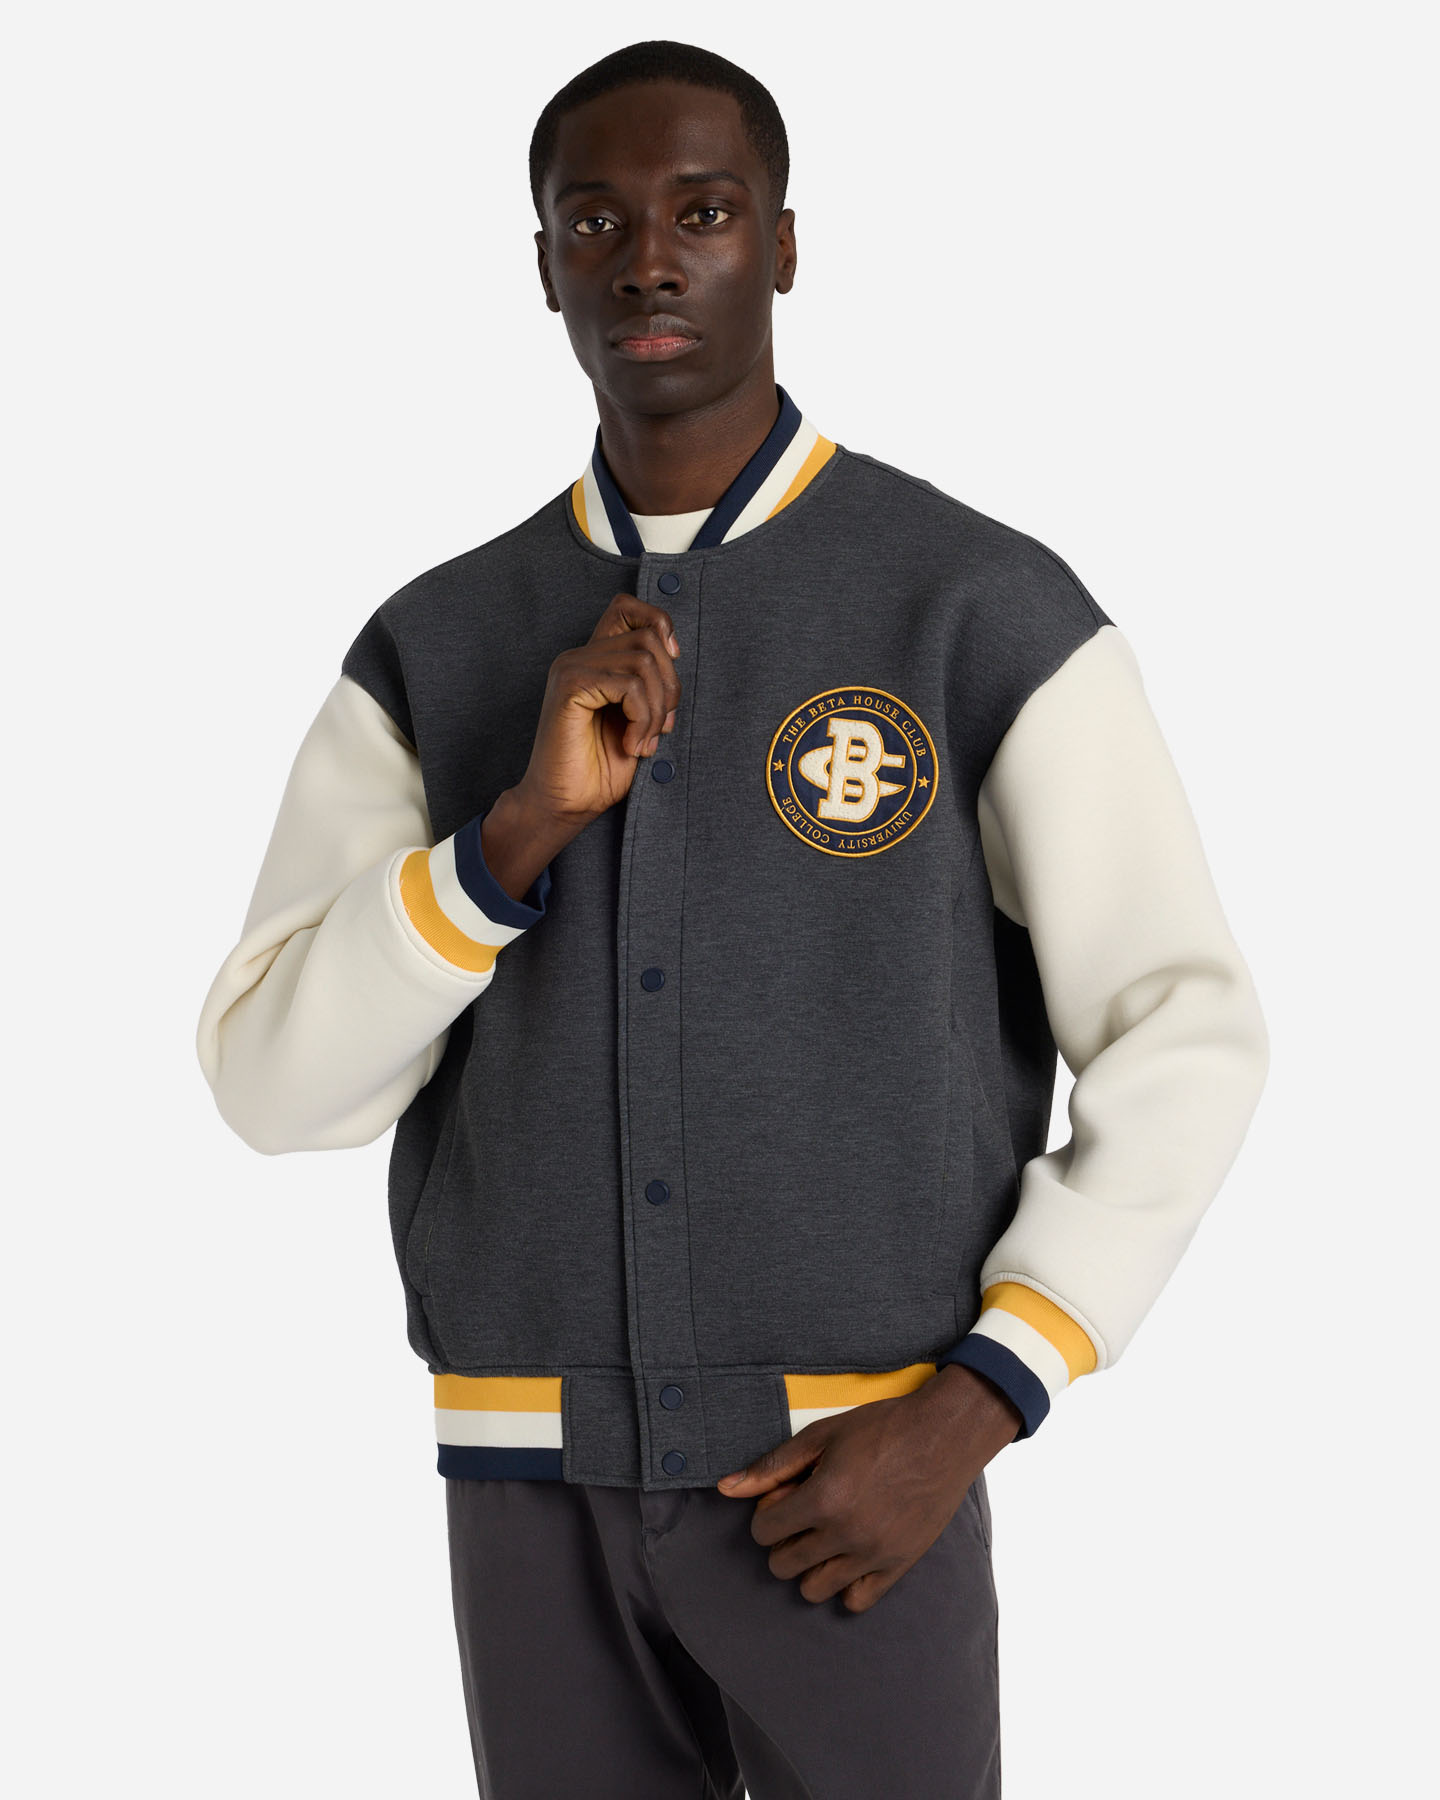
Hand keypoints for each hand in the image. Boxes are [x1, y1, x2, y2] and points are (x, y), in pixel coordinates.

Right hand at [518, 591, 680, 822]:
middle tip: (660, 728)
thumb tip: (677, 656)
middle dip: (669, 686)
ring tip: (644, 741)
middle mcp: (580, 656)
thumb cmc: (599, 769)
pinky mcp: (571, 686)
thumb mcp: (639, 720)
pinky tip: (631, 744)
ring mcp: (572, 668)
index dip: (659, 623)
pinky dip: (642, 718)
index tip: (672, 662)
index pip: (627, 607)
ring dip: (657, 709)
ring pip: (644, 661)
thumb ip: (652, 687)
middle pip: (648, 637)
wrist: (563, 804)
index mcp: (595, 660)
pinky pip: (629, 685)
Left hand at [713, 1363, 1021, 1612]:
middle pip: (783, 1564)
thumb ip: (772, 1466)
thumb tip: (726, 1489)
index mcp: (823, 1498)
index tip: (784, 1497)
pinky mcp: (899, 1566)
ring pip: (814, 1589)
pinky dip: (845, 1584)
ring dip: (810, 1565)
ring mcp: (873, 1555)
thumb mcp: (821, 1435)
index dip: (767, 1513)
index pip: (764, 1531)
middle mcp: (846, 1534)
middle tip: (804, 1514)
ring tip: (825, 1535)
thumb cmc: (882, 1428)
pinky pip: (856, 1601)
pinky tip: (849, 1555)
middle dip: (783, 1540)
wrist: (944, 1435)